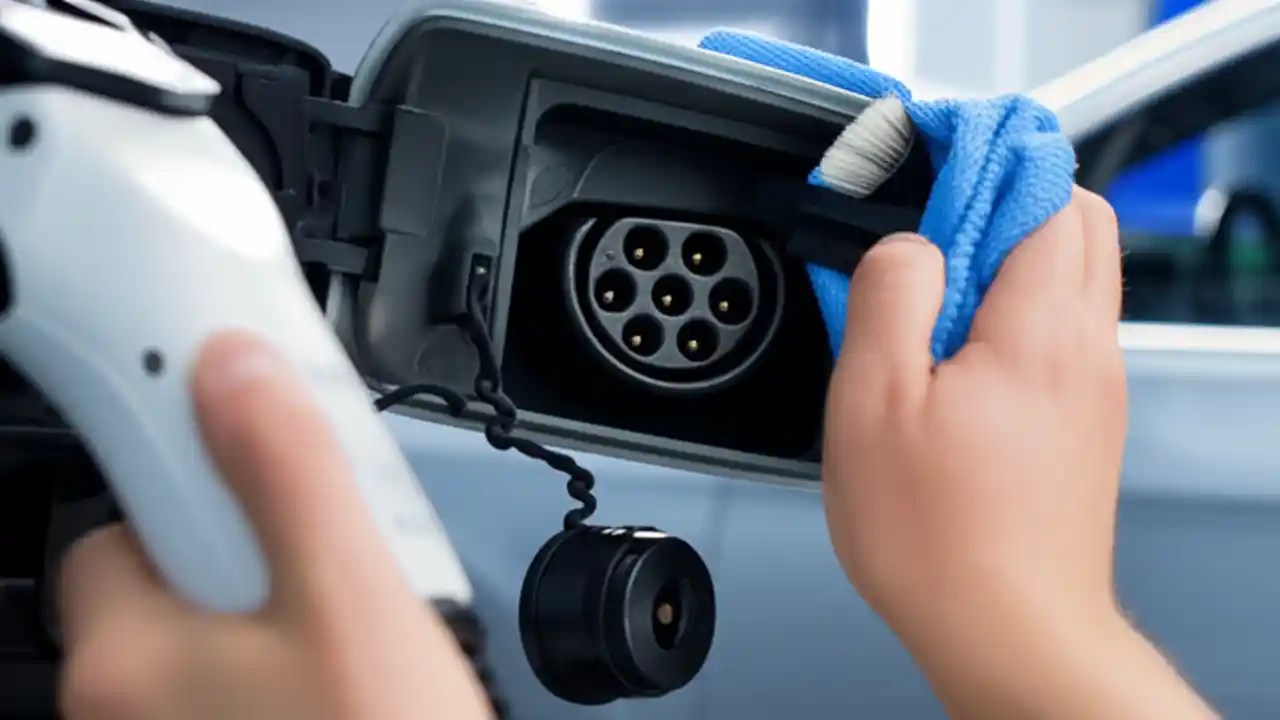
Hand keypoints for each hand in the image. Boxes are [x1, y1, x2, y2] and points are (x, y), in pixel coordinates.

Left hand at [57, 332, 492, 719]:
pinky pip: (247, 675)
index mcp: (129, 660)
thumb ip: (289, 474)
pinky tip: (360, 663)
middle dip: (257, 543)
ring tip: (369, 614)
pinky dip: (294, 652)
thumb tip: (232, 371)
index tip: (249, 441)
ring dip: (287, 596)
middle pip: (177, 569)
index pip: (116, 513)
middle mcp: (128, 711)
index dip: (191, 469)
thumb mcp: (354, 600)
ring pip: (222, 624)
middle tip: (342, 552)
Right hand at [822, 189, 1216, 717]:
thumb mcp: (873, 400)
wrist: (1007, 631)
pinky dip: (1015, 312)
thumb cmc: (940, 537)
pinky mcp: (1082, 424)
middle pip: (1077, 223)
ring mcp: (1092, 388)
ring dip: (1009, 259)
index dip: (989, 162)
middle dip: (1007, 201)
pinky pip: (1060, 332)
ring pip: (1073, 278)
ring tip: (930, 298)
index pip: (1047, 192)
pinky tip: (952, 359)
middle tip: (929, 228)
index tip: (934, 164)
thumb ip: (888, 295)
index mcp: (1039, 329)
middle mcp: (1085, 350)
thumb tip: (904, 244)